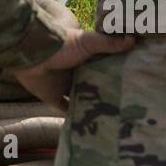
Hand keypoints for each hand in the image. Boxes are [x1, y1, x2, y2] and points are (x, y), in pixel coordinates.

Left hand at [12, 28, 133, 113]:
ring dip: (91, 105)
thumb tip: (133, 40)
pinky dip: (73, 116)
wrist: (32, 54)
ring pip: (81, 97)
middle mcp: (75, 71)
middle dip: (105, 92)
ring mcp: (64, 85)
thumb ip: (108, 43)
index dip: (116, 72)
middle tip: (127, 106)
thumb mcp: (88, 42)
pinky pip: (65, 109)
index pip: (103, 65)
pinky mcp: (53, 96)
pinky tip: (88, 126)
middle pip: (93, 83)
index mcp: (84, 57)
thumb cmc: (61, 45)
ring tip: (112, 119)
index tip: (133, 82)